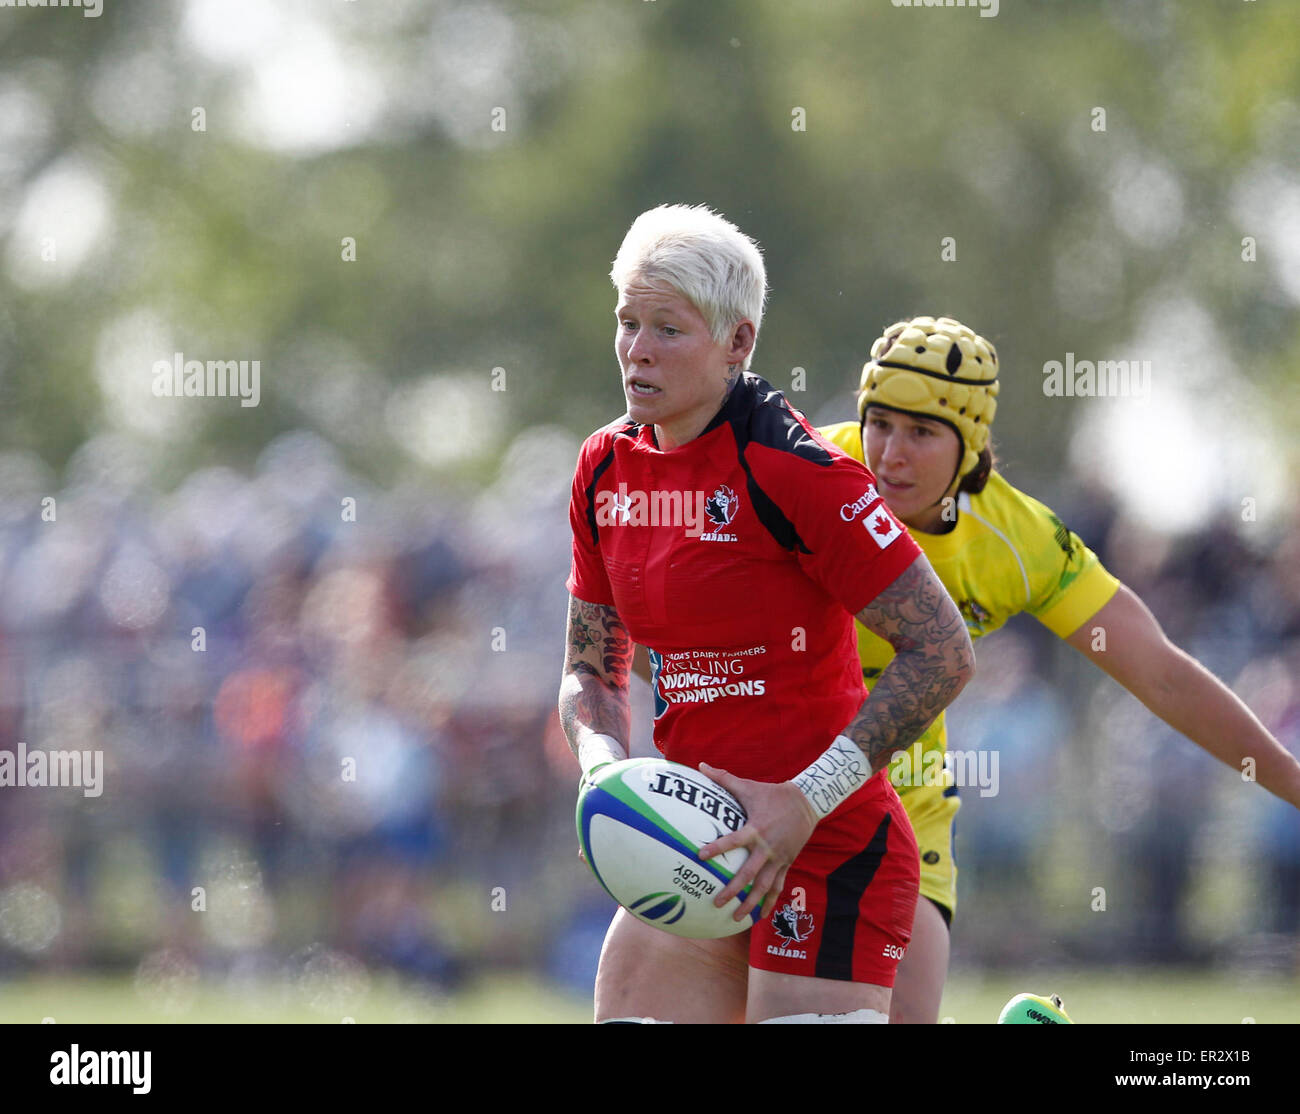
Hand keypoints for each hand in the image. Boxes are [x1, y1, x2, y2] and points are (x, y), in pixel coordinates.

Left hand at [696, 763, 818, 923]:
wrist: (806, 803)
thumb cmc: (772, 794)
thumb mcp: (748, 786)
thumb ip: (724, 779)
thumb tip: (701, 765)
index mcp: (755, 829)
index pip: (733, 841)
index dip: (717, 848)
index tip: (701, 856)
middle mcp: (767, 847)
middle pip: (748, 873)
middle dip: (733, 889)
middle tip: (717, 901)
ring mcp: (778, 858)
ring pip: (764, 886)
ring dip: (750, 902)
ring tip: (736, 918)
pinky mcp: (786, 863)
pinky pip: (778, 886)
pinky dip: (770, 901)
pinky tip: (761, 916)